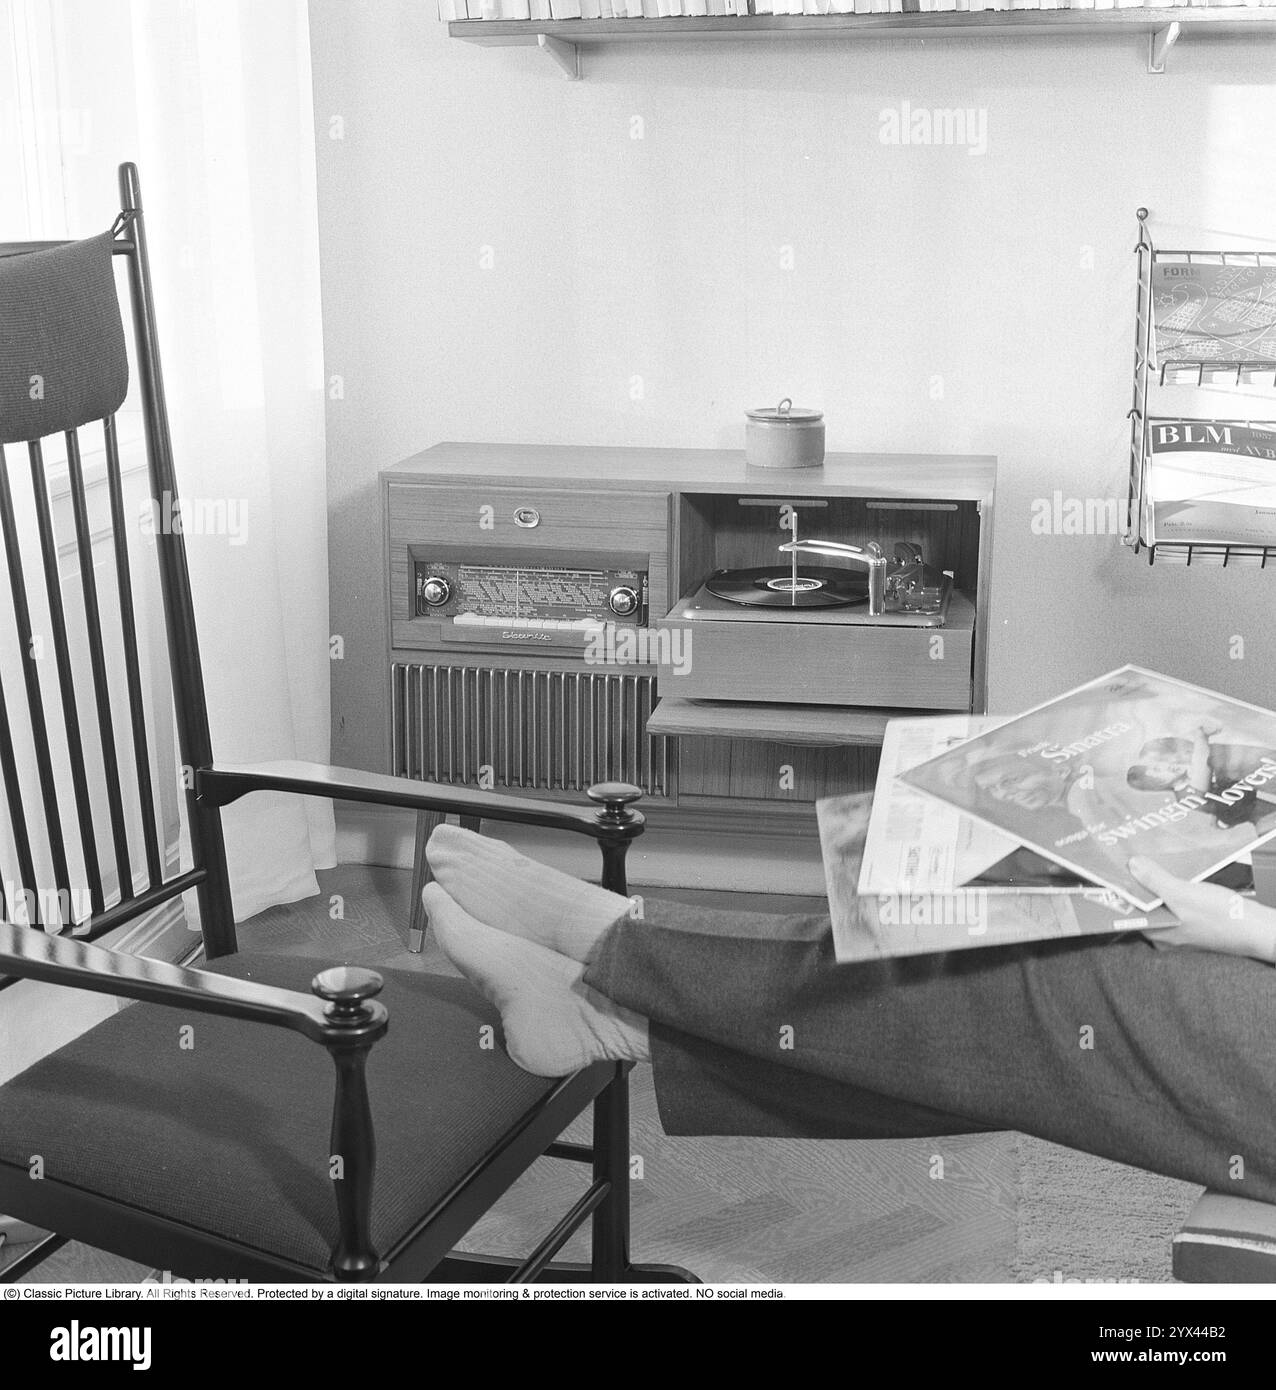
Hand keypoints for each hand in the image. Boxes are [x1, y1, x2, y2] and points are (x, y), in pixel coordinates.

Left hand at [1128, 856, 1275, 962]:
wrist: (1257, 928)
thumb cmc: (1220, 915)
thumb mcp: (1182, 894)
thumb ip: (1155, 881)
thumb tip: (1131, 865)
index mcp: (1155, 932)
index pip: (1126, 912)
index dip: (1117, 891)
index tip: (1110, 870)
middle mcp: (1164, 933)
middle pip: (1142, 905)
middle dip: (1135, 883)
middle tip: (1127, 859)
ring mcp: (1179, 927)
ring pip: (1158, 902)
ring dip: (1153, 882)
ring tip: (1144, 860)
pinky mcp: (1192, 920)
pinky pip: (1173, 901)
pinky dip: (1170, 886)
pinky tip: (1170, 871)